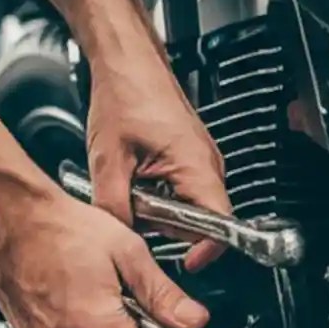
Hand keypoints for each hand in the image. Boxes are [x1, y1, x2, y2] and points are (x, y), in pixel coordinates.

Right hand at [0, 175, 209, 327]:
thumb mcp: (128, 254)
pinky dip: (66, 319)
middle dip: (121, 320)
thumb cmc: (63, 228)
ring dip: (92, 321)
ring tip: (83, 283)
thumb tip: (193, 321)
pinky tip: (64, 289)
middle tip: (111, 284)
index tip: (151, 311)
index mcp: (97, 323)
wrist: (11, 215)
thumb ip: (163, 294)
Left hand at [85, 51, 230, 271]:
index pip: (219, 225)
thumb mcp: (109, 160)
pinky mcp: (192, 157)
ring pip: (190, 206)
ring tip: (133, 184)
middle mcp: (208, 165)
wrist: (128, 63)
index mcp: (196, 166)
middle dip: (168, 225)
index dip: (206, 250)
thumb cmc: (127, 96)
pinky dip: (161, 193)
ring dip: (161, 208)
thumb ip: (115, 207)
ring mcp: (202, 161)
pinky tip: (139, 177)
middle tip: (136, 208)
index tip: (187, 263)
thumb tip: (118, 237)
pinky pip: (184, 190)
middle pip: (201, 220)